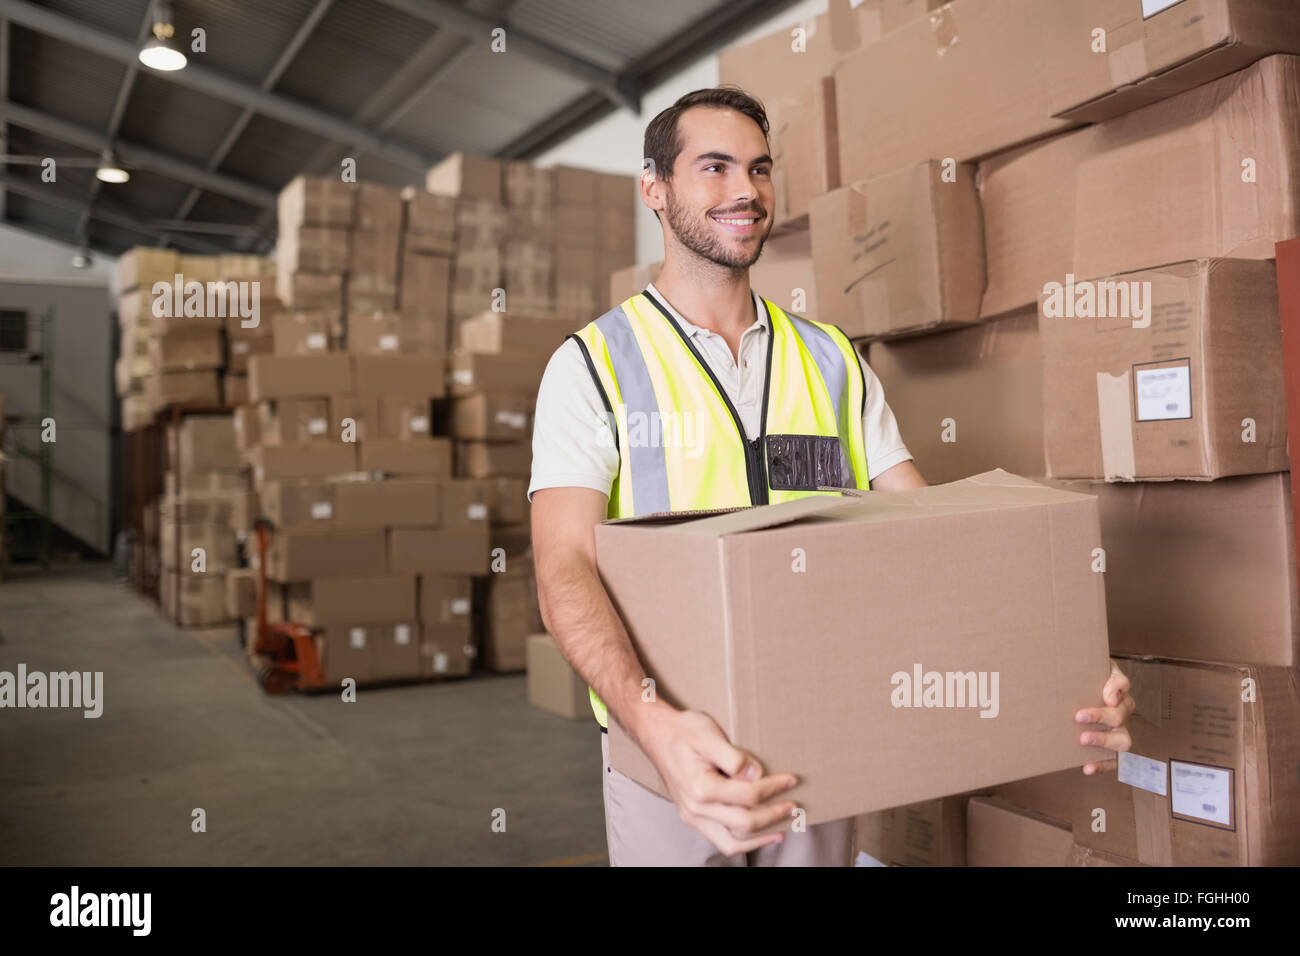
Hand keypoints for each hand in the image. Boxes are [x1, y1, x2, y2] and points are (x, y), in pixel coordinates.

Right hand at [638, 707, 799, 856]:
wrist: (656, 735)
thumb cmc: (683, 731)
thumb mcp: (708, 734)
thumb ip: (733, 756)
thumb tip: (756, 774)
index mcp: (700, 787)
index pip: (747, 795)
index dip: (773, 788)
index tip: (790, 780)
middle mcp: (695, 808)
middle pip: (744, 823)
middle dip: (773, 815)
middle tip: (793, 805)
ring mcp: (692, 816)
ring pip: (732, 842)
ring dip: (760, 837)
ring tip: (782, 828)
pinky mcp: (693, 818)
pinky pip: (721, 840)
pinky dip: (743, 842)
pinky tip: (759, 835)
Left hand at [1076, 659, 1135, 774]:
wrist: (1075, 689)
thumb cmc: (1086, 679)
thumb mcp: (1096, 667)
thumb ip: (1107, 676)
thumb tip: (1111, 697)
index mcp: (1118, 691)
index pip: (1122, 686)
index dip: (1115, 691)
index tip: (1105, 697)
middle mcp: (1122, 713)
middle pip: (1119, 717)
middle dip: (1101, 717)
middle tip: (1079, 717)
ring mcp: (1117, 732)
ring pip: (1122, 740)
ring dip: (1103, 741)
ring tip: (1083, 740)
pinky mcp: (1110, 749)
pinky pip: (1113, 761)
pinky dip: (1103, 765)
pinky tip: (1087, 768)